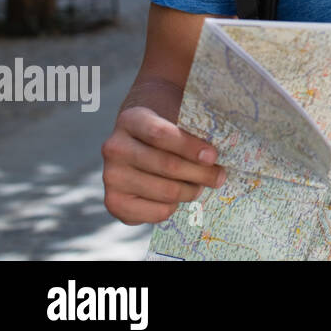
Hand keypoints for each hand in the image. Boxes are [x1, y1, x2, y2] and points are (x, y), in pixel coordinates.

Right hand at [101, 106, 227, 224]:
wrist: (138, 146)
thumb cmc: (168, 131)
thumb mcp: (177, 118)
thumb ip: (195, 128)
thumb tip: (220, 149)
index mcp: (131, 120)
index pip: (160, 134)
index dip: (190, 147)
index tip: (213, 156)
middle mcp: (115, 148)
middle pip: (167, 165)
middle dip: (201, 173)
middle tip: (220, 176)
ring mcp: (111, 177)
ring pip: (166, 191)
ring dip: (192, 191)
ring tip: (201, 185)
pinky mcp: (114, 202)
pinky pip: (156, 212)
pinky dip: (175, 207)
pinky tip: (177, 198)